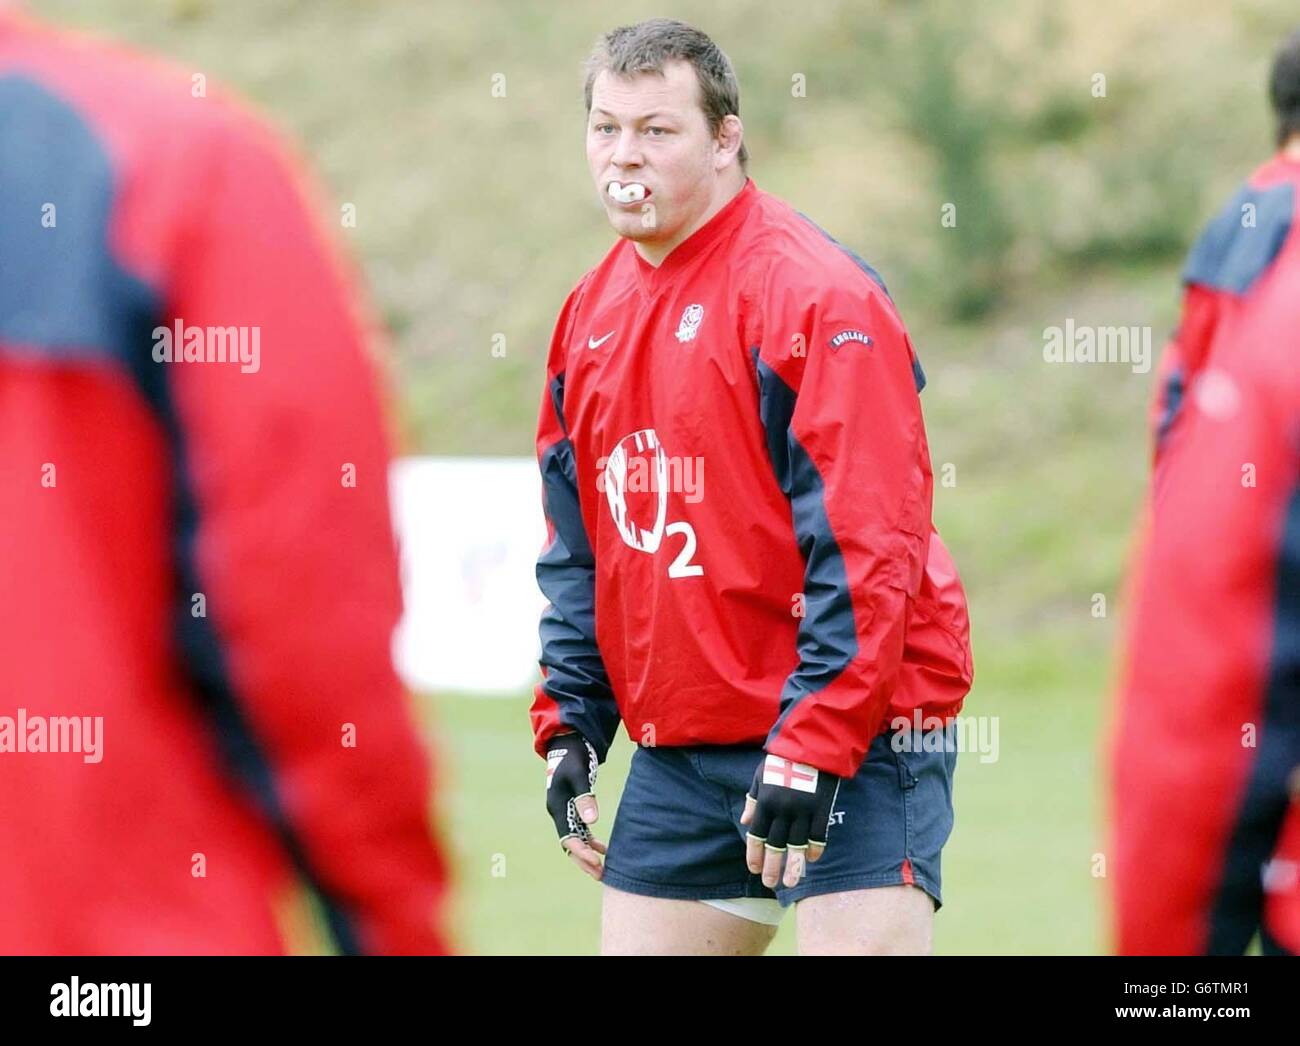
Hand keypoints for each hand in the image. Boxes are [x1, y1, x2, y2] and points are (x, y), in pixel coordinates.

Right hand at [545, 732, 605, 879]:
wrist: (568, 744)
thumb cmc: (573, 758)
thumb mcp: (579, 775)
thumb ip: (585, 797)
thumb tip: (592, 820)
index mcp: (557, 807)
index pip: (568, 837)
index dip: (581, 851)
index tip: (596, 861)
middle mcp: (559, 813)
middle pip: (570, 844)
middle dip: (584, 860)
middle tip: (601, 876)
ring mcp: (565, 811)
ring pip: (576, 840)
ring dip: (588, 854)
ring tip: (603, 870)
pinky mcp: (573, 807)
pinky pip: (581, 831)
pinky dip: (591, 841)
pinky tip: (603, 849)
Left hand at [741, 753, 839, 888]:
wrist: (811, 744)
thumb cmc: (783, 760)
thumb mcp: (760, 776)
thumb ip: (753, 800)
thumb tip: (745, 822)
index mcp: (765, 801)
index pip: (757, 834)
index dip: (755, 853)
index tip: (755, 869)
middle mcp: (783, 809)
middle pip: (775, 844)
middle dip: (771, 866)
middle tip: (770, 883)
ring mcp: (803, 810)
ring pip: (797, 844)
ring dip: (793, 866)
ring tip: (790, 883)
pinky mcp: (821, 808)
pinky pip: (818, 834)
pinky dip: (815, 848)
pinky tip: (812, 860)